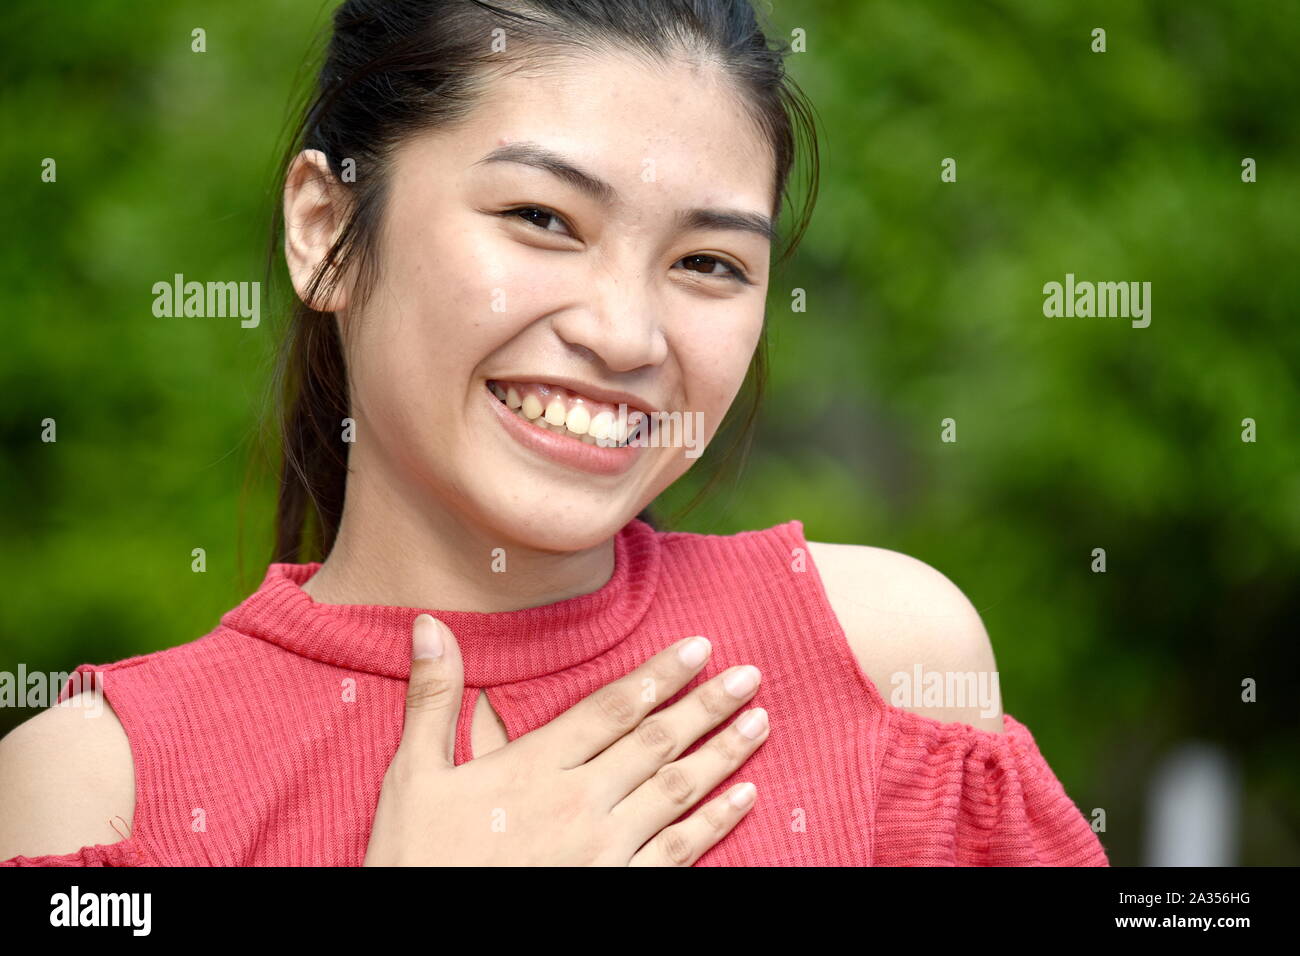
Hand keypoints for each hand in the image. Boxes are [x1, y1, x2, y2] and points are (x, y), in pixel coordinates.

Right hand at [363, 614, 768, 864]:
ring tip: (759, 722)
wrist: (426, 935)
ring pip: (676, 791)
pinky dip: (716, 823)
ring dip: (723, 754)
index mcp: (534, 766)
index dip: (660, 673)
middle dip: (708, 704)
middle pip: (657, 742)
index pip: (612, 707)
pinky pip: (677, 852)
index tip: (699, 646)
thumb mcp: (414, 774)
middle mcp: (579, 802)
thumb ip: (433, 697)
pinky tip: (744, 798)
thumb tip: (430, 624)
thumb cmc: (416, 856)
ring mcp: (602, 850)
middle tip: (750, 674)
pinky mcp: (613, 889)